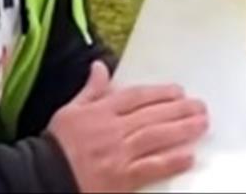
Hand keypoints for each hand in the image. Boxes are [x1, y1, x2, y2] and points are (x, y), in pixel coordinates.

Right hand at [48, 61, 207, 192]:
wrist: (43, 177)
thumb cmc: (55, 145)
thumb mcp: (69, 110)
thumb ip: (90, 90)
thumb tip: (99, 66)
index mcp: (100, 111)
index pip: (136, 97)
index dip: (160, 93)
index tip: (178, 91)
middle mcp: (113, 129)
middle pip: (152, 115)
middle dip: (179, 109)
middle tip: (200, 105)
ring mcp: (119, 154)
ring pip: (157, 137)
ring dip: (182, 129)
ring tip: (202, 123)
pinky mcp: (122, 178)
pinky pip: (151, 167)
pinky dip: (171, 161)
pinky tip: (189, 156)